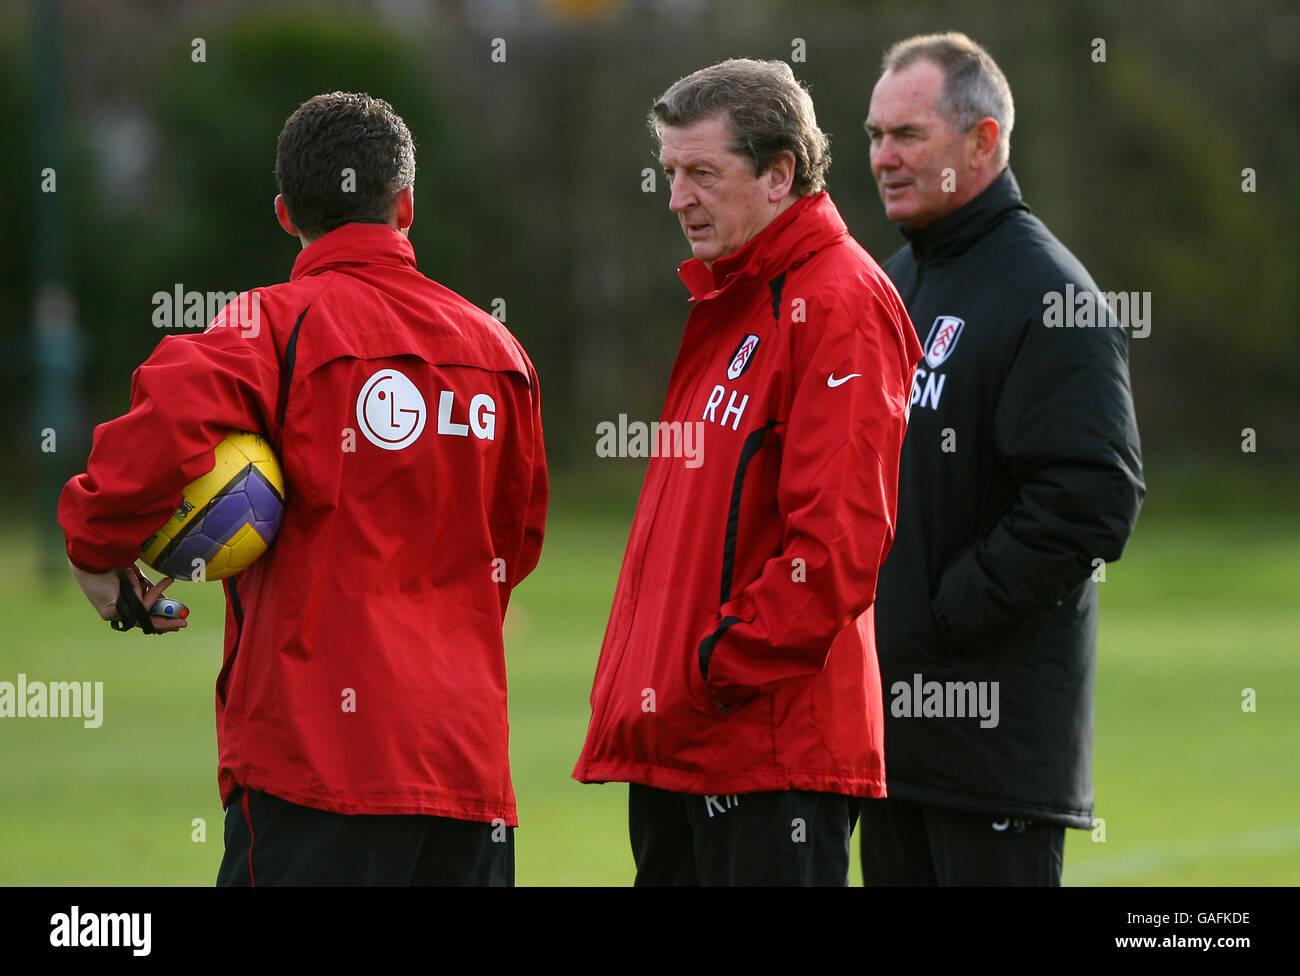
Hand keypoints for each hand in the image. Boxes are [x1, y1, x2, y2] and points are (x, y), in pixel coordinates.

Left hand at [69, 561, 186, 632]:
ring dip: (156, 594)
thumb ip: (148, 591)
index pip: (143, 613)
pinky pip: (135, 606)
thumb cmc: (114, 561)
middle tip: (183, 624)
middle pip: (145, 620)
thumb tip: (165, 600)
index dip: (160, 617)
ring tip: (168, 580)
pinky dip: (139, 590)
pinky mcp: (110, 612)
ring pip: (143, 612)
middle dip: (165, 623)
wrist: (96, 556)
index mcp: (121, 600)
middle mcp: (116, 609)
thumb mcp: (137, 578)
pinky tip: (132, 575)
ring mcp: (112, 612)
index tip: (176, 620)